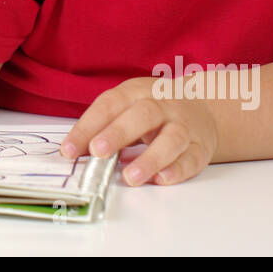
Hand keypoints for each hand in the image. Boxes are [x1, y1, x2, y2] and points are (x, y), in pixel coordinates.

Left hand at [61, 76, 217, 185]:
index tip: (69, 150)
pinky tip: (162, 179)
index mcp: (137, 92)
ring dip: (150, 158)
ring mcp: (184, 126)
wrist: (203, 107)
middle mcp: (162, 105)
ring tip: (130, 177)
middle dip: (118, 133)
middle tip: (98, 151)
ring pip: (171, 139)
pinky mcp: (200, 147)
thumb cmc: (153, 110)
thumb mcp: (127, 107)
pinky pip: (191, 158)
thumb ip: (102, 126)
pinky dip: (178, 170)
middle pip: (143, 115)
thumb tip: (73, 151)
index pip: (110, 104)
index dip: (87, 126)